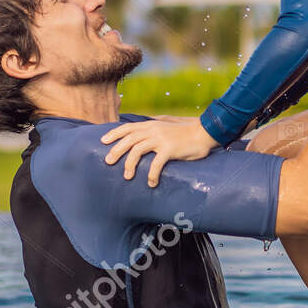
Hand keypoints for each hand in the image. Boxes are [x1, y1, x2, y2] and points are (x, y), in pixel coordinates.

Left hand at [100, 116, 217, 185]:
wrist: (204, 133)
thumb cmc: (186, 133)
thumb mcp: (167, 127)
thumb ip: (154, 129)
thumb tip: (143, 135)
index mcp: (151, 124)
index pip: (127, 127)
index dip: (114, 133)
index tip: (103, 141)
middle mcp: (153, 130)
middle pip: (128, 139)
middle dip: (116, 150)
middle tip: (108, 162)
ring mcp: (161, 139)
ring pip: (137, 150)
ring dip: (130, 164)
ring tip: (127, 176)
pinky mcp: (170, 149)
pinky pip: (156, 164)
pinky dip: (151, 175)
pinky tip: (151, 183)